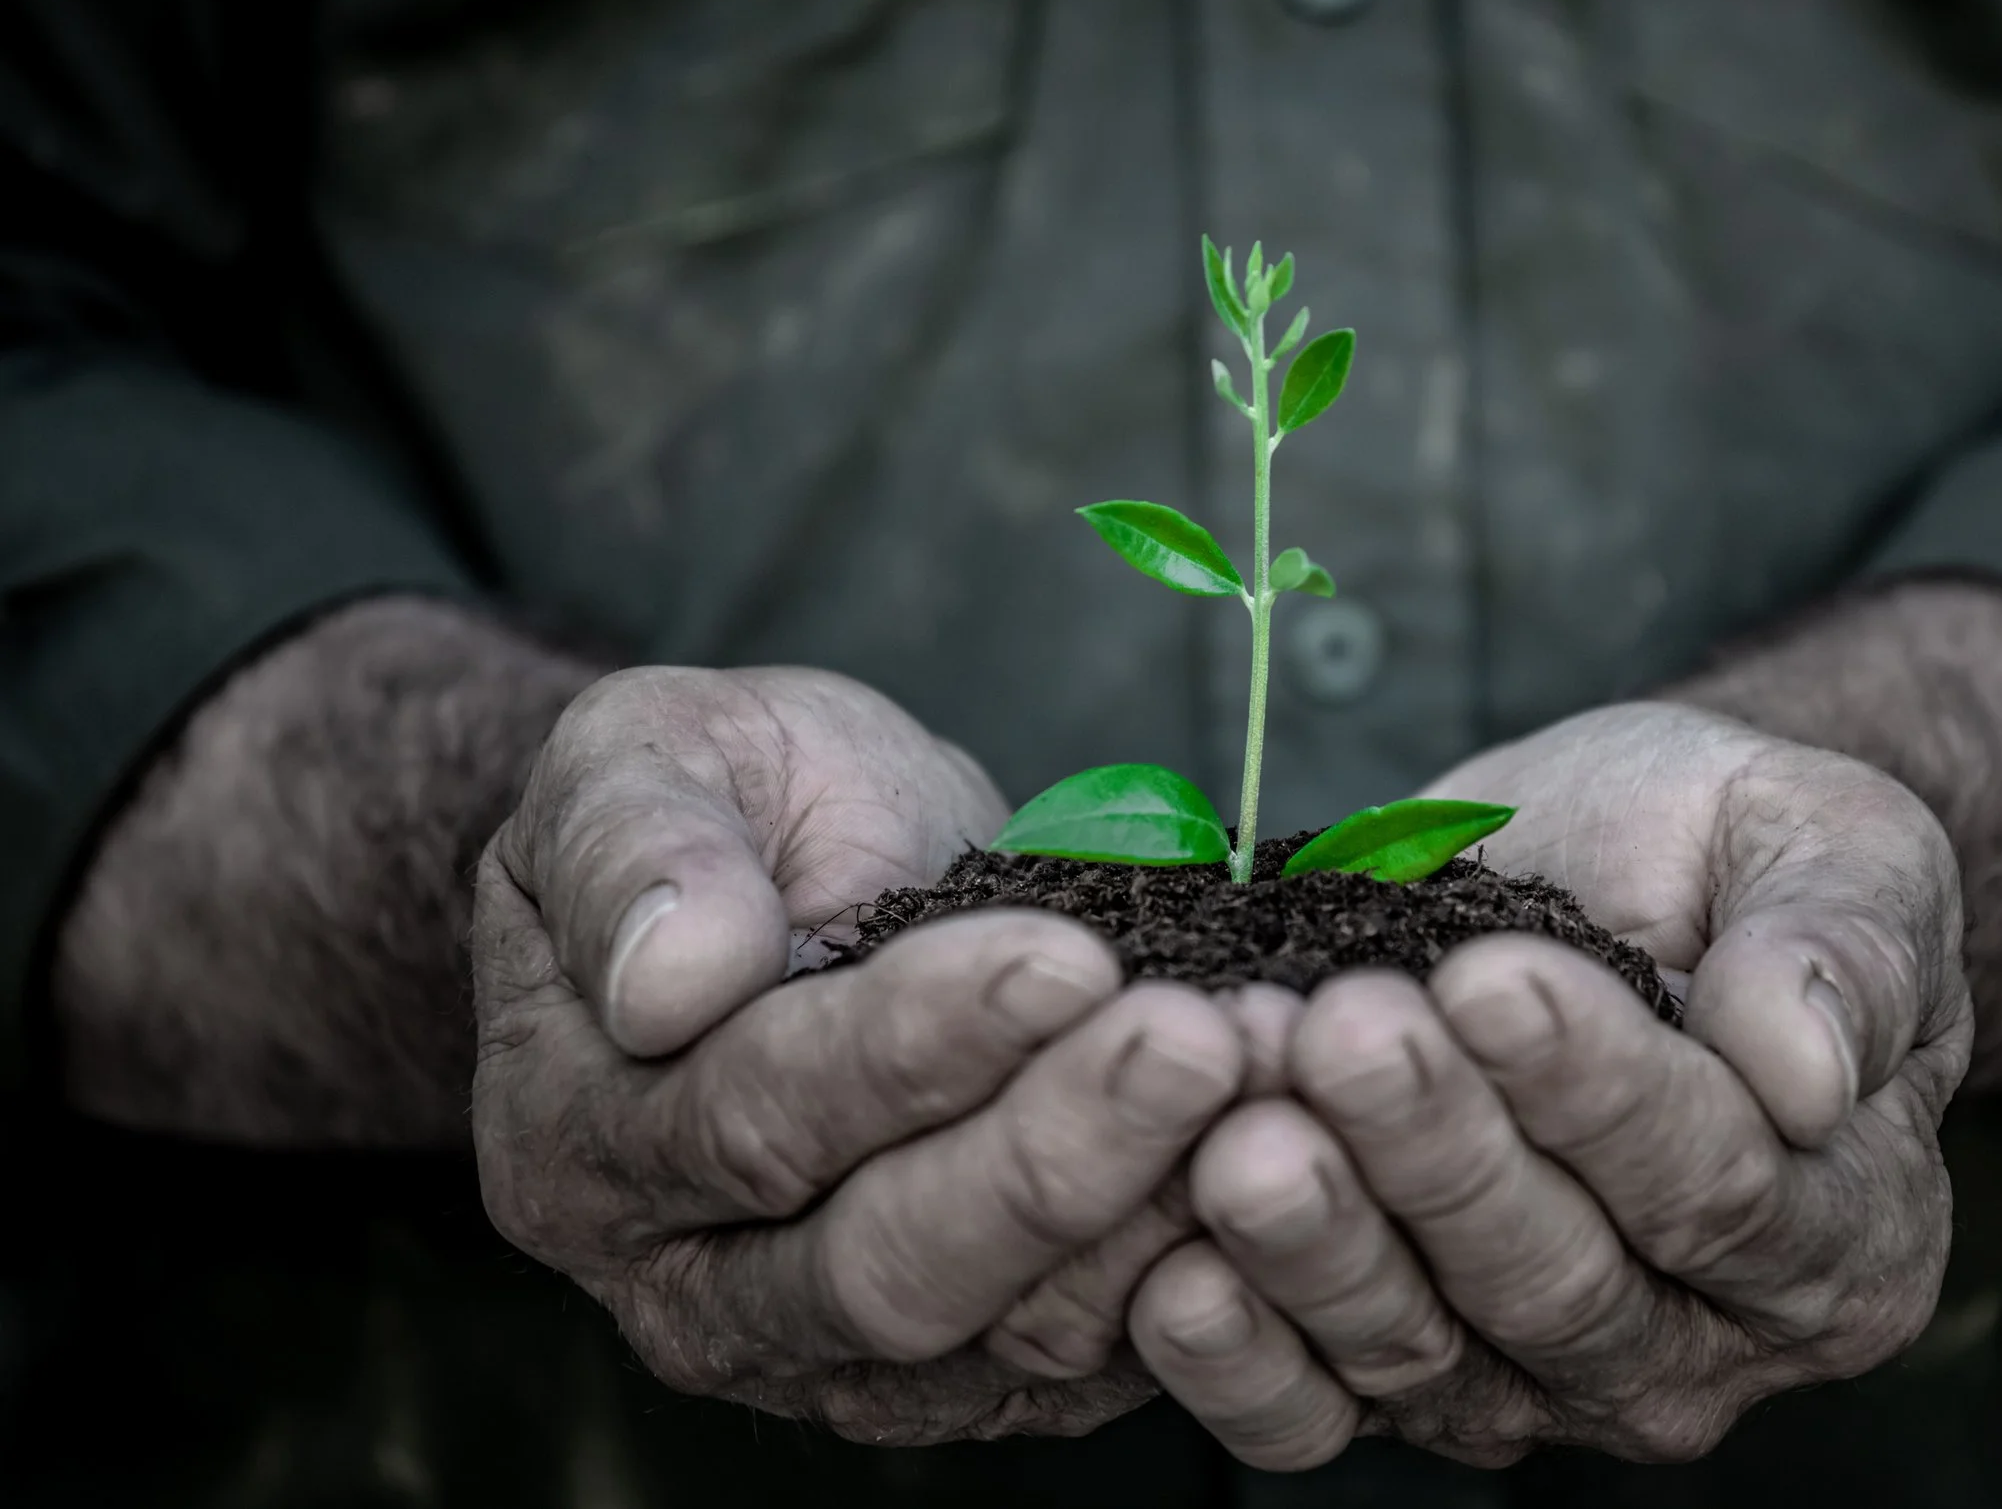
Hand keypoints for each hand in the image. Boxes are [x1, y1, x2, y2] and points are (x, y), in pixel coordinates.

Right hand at [469, 666, 1244, 1439]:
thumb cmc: (719, 807)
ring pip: (1010, 1333)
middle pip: (885, 1270)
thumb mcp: (642, 755)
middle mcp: (701, 1286)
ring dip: (1155, 1205)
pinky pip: (1094, 1356)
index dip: (912, 1043)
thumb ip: (637, 844)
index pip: (753, 1115)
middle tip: (1197, 1040)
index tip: (1061, 955)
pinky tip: (1288, 1145)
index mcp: (587, 1140)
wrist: (797, 876)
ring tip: (1270, 1070)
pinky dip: (1202, 1262)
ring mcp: (841, 1354)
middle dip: (1054, 1156)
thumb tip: (673, 978)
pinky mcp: (979, 1370)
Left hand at [1127, 701, 1973, 1467]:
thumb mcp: (1840, 844)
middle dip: (1434, 1155)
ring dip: (1319, 1244)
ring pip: (1425, 1348)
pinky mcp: (1406, 1376)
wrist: (1623, 871)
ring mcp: (1540, 1378)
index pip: (1716, 1182)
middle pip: (1557, 1278)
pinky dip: (1241, 1356)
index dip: (1596, 1089)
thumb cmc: (1743, 855)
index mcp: (1840, 1229)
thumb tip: (1807, 1070)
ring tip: (1240, 1130)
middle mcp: (1696, 1339)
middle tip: (1338, 1036)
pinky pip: (1317, 1408)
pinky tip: (1171, 1276)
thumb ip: (1847, 948)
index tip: (1489, 980)